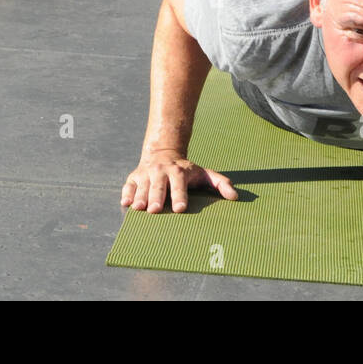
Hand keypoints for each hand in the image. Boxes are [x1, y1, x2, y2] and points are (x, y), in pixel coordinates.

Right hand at [121, 150, 238, 212]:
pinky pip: (129, 186)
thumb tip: (235, 197)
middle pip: (159, 186)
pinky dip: (127, 193)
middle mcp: (161, 172)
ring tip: (139, 208)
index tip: (180, 208)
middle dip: (157, 197)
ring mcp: (146, 174)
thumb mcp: (204, 173)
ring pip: (143, 187)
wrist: (163, 154)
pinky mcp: (134, 178)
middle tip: (155, 210)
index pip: (179, 185)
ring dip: (141, 197)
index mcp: (179, 172)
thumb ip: (220, 183)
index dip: (179, 196)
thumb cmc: (186, 170)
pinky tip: (126, 203)